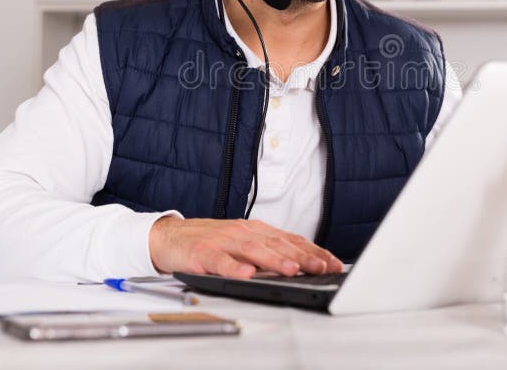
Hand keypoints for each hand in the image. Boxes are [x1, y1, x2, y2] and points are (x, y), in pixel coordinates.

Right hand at [149, 216, 343, 278]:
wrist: (172, 236)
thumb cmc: (212, 242)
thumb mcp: (245, 243)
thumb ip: (270, 252)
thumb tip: (303, 265)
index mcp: (257, 231)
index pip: (291, 240)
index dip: (313, 251)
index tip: (333, 263)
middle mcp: (244, 233)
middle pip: (277, 244)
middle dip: (302, 256)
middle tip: (322, 267)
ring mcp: (224, 242)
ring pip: (253, 251)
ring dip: (274, 261)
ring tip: (291, 270)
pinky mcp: (204, 253)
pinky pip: (221, 262)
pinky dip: (234, 268)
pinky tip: (246, 275)